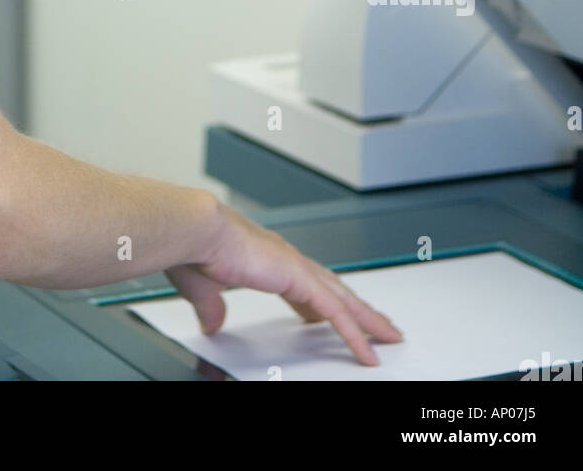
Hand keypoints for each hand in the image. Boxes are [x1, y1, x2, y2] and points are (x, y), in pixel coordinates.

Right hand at [166, 203, 403, 367]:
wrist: (196, 231)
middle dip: (357, 308)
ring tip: (387, 336)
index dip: (318, 302)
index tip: (325, 316)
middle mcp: (287, 259)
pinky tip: (367, 351)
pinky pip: (337, 313)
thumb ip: (213, 308)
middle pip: (334, 289)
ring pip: (344, 300)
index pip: (304, 283)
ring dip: (367, 320)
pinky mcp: (300, 278)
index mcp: (267, 258)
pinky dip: (354, 334)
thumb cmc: (194, 251)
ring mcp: (297, 267)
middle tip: (377, 324)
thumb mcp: (204, 290)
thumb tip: (212, 323)